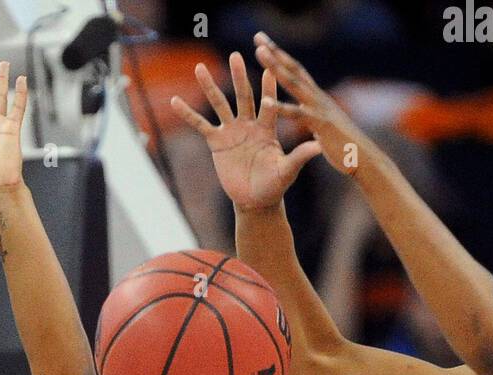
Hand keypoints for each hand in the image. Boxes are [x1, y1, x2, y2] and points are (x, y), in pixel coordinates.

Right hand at [170, 51, 321, 210]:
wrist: (255, 200)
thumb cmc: (275, 186)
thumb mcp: (287, 171)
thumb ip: (299, 157)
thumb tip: (318, 147)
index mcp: (267, 129)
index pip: (269, 104)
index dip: (270, 88)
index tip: (270, 68)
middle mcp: (249, 125)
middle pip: (243, 96)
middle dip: (239, 77)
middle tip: (235, 56)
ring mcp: (232, 131)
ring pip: (220, 104)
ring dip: (209, 87)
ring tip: (200, 68)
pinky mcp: (217, 142)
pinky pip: (200, 125)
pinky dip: (188, 114)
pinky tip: (175, 101)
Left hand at [251, 31, 369, 176]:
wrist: (363, 159)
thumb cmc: (345, 146)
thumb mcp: (326, 126)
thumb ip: (315, 115)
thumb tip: (308, 110)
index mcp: (317, 98)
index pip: (297, 71)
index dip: (281, 56)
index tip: (265, 43)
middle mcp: (318, 97)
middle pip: (293, 69)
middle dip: (275, 52)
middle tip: (257, 36)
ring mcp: (319, 108)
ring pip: (294, 83)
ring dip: (276, 67)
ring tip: (259, 52)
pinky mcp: (320, 125)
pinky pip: (297, 115)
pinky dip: (281, 109)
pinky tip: (265, 102)